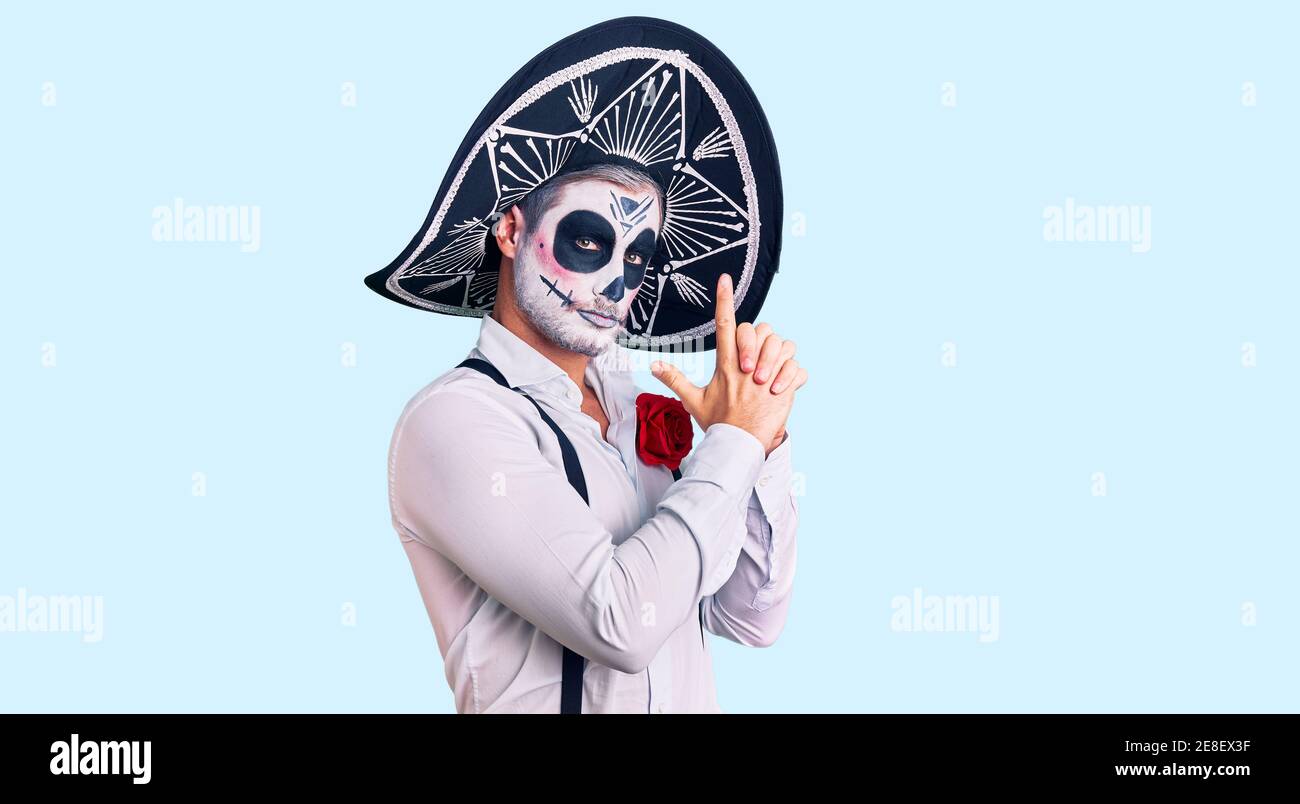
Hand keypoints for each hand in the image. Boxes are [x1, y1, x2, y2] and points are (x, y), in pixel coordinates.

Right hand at [650, 273, 807, 455]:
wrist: (738, 448)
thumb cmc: (718, 424)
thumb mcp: (693, 400)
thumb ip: (675, 379)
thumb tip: (653, 366)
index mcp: (726, 365)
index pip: (723, 325)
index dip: (723, 300)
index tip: (725, 279)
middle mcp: (747, 367)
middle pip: (759, 329)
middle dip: (760, 337)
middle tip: (755, 359)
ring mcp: (767, 377)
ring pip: (782, 345)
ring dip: (779, 355)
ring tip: (770, 373)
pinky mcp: (784, 390)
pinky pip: (797, 369)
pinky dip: (794, 374)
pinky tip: (784, 386)